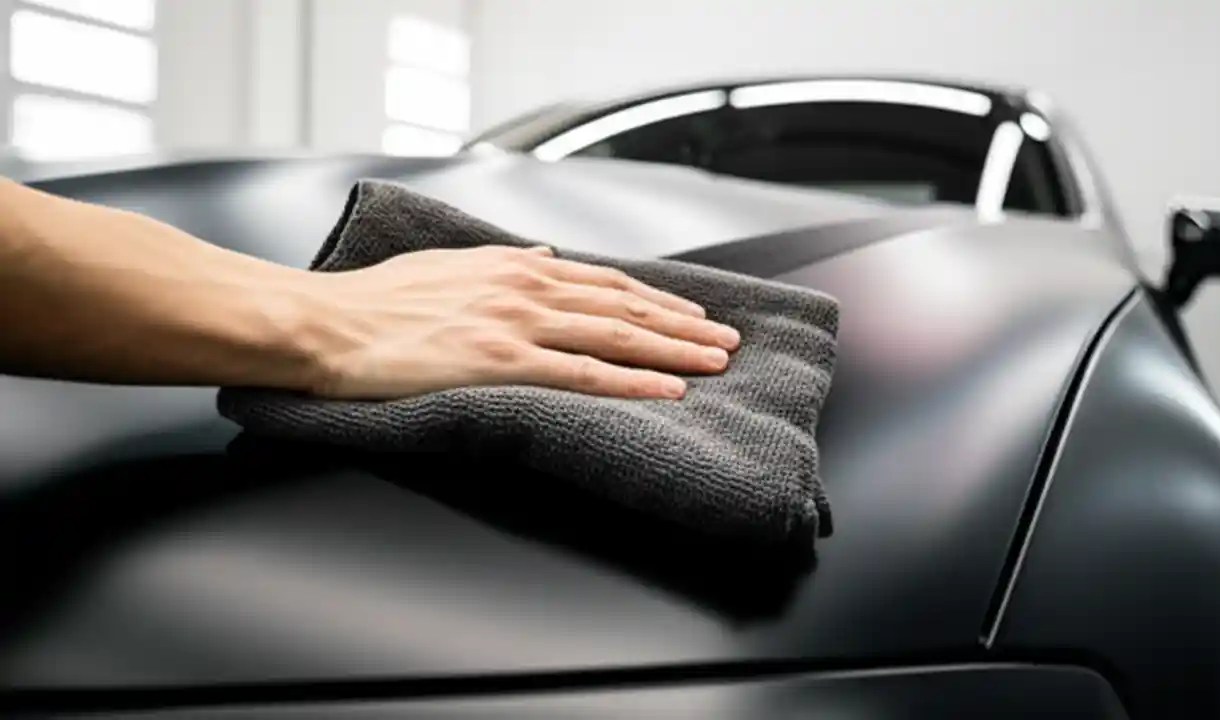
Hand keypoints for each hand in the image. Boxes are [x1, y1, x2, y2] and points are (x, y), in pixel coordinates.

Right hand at [298, 245, 739, 399]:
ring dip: (674, 350)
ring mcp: (517, 324)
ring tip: (715, 363)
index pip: (605, 283)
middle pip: (625, 307)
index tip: (690, 313)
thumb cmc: (377, 300)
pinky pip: (583, 373)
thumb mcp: (448, 263)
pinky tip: (666, 391)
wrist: (328, 324)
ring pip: (616, 335)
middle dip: (682, 324)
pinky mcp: (501, 362)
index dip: (655, 300)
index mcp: (515, 266)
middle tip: (725, 340)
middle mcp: (527, 287)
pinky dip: (631, 381)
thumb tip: (548, 256)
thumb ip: (505, 263)